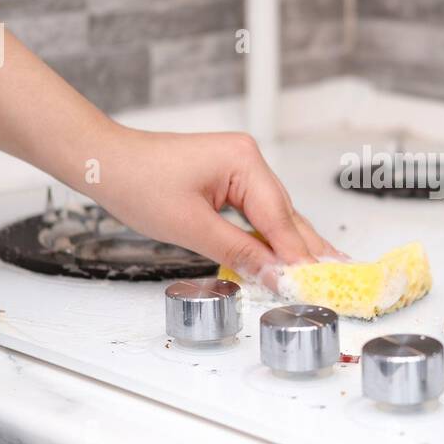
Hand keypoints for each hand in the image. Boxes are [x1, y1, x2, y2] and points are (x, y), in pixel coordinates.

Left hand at [90, 126, 340, 288]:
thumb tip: (274, 274)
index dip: (297, 255)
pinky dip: (269, 235)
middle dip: (307, 249)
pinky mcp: (228, 177)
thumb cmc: (138, 182)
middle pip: (285, 214)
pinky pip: (257, 211)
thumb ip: (239, 252)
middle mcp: (248, 159)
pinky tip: (285, 253)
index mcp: (244, 161)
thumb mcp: (191, 226)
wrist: (105, 162)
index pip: (279, 218)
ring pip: (274, 215)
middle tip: (338, 277)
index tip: (314, 283)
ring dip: (291, 245)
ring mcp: (239, 167)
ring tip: (321, 270)